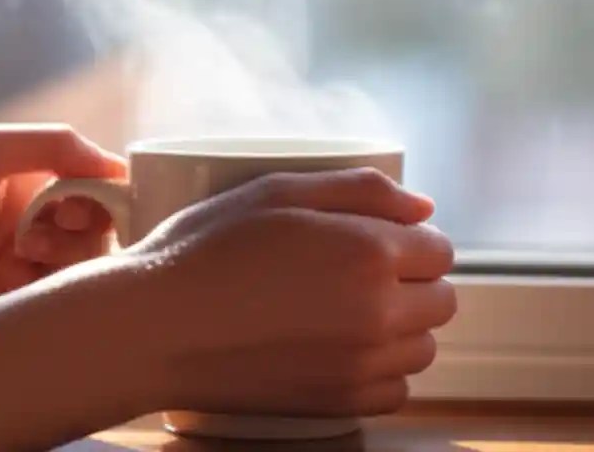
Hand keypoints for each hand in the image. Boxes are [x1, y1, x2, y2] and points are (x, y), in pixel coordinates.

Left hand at [0, 123, 125, 336]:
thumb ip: (52, 144)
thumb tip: (116, 165)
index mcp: (19, 183)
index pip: (90, 186)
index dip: (99, 196)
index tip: (75, 207)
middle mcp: (22, 227)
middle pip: (94, 233)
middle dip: (80, 234)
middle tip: (34, 240)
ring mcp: (13, 276)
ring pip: (80, 274)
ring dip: (64, 268)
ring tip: (18, 265)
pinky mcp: (3, 318)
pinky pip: (52, 312)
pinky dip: (51, 303)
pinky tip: (21, 295)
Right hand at [125, 169, 454, 416]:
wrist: (153, 329)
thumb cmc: (205, 251)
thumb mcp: (277, 191)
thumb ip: (361, 190)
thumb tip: (423, 206)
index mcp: (369, 252)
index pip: (439, 248)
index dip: (408, 238)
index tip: (373, 238)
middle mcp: (378, 313)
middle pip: (441, 299)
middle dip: (411, 281)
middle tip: (354, 271)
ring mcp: (361, 366)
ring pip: (423, 347)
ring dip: (400, 327)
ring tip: (342, 310)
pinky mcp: (339, 404)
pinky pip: (395, 389)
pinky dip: (378, 370)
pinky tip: (335, 348)